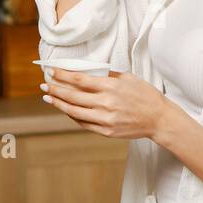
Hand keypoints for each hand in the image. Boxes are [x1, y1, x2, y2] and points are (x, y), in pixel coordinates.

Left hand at [43, 68, 168, 139]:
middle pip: (73, 96)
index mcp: (111, 87)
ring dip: (58, 104)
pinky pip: (83, 123)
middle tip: (44, 84)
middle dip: (55, 89)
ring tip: (48, 97)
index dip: (63, 75)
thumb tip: (87, 72)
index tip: (52, 71)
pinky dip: (72, 116)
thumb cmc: (145, 95)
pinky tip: (65, 109)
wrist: (159, 118)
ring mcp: (105, 119)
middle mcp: (106, 103)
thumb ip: (108, 75)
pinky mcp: (106, 131)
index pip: (79, 80)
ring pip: (74, 111)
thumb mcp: (129, 78)